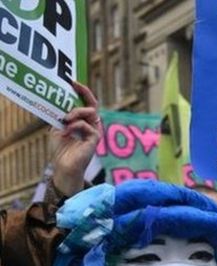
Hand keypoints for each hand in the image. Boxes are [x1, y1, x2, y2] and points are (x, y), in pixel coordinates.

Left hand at [51, 82, 100, 196]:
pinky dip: (74, 126)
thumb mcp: (57, 128)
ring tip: (65, 119)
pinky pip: (86, 125)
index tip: (73, 82)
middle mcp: (91, 125)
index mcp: (83, 122)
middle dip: (85, 93)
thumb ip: (60, 116)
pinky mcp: (95, 139)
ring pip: (90, 112)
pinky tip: (66, 132)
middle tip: (74, 84)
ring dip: (76, 112)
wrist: (63, 166)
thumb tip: (56, 101)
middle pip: (93, 104)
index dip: (82, 92)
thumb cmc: (60, 150)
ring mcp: (94, 132)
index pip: (86, 104)